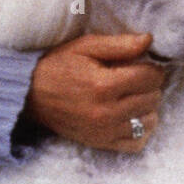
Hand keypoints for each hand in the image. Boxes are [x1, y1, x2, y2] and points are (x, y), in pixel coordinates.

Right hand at [25, 33, 168, 152]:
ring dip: (147, 106)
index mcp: (103, 85)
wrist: (30, 95)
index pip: (151, 77)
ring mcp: (104, 131)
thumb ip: (119, 44)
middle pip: (152, 98)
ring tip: (133, 95)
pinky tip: (131, 115)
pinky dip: (140, 129)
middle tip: (136, 77)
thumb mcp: (86, 46)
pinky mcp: (100, 143)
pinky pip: (137, 142)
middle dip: (150, 85)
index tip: (142, 63)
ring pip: (149, 121)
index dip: (152, 67)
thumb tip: (149, 40)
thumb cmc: (59, 66)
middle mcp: (106, 113)